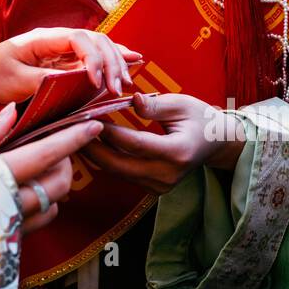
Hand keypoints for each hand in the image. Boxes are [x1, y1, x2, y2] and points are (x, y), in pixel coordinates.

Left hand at [0, 27, 141, 105]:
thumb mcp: (13, 81)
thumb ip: (42, 82)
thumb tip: (71, 84)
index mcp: (43, 38)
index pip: (78, 39)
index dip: (92, 58)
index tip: (95, 81)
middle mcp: (57, 40)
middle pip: (95, 40)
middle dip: (111, 62)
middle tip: (118, 88)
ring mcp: (63, 49)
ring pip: (99, 47)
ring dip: (115, 63)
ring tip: (126, 84)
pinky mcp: (66, 61)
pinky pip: (94, 57)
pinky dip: (113, 60)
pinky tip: (133, 62)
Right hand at [0, 104, 102, 232]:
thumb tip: (14, 110)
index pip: (48, 153)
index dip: (74, 138)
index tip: (93, 125)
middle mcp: (11, 199)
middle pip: (60, 180)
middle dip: (67, 161)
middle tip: (58, 148)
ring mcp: (14, 221)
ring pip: (55, 201)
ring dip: (57, 182)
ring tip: (43, 167)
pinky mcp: (13, 237)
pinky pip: (43, 218)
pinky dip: (46, 202)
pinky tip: (32, 190)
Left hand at [79, 93, 245, 194]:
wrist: (216, 144)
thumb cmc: (199, 118)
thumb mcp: (181, 104)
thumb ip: (154, 105)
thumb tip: (130, 99)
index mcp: (177, 152)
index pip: (135, 144)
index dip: (110, 132)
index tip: (89, 117)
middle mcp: (168, 174)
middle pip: (120, 165)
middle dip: (93, 148)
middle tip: (72, 129)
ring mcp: (161, 186)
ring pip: (119, 173)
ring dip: (96, 155)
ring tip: (77, 135)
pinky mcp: (154, 189)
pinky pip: (124, 175)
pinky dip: (108, 160)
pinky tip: (93, 145)